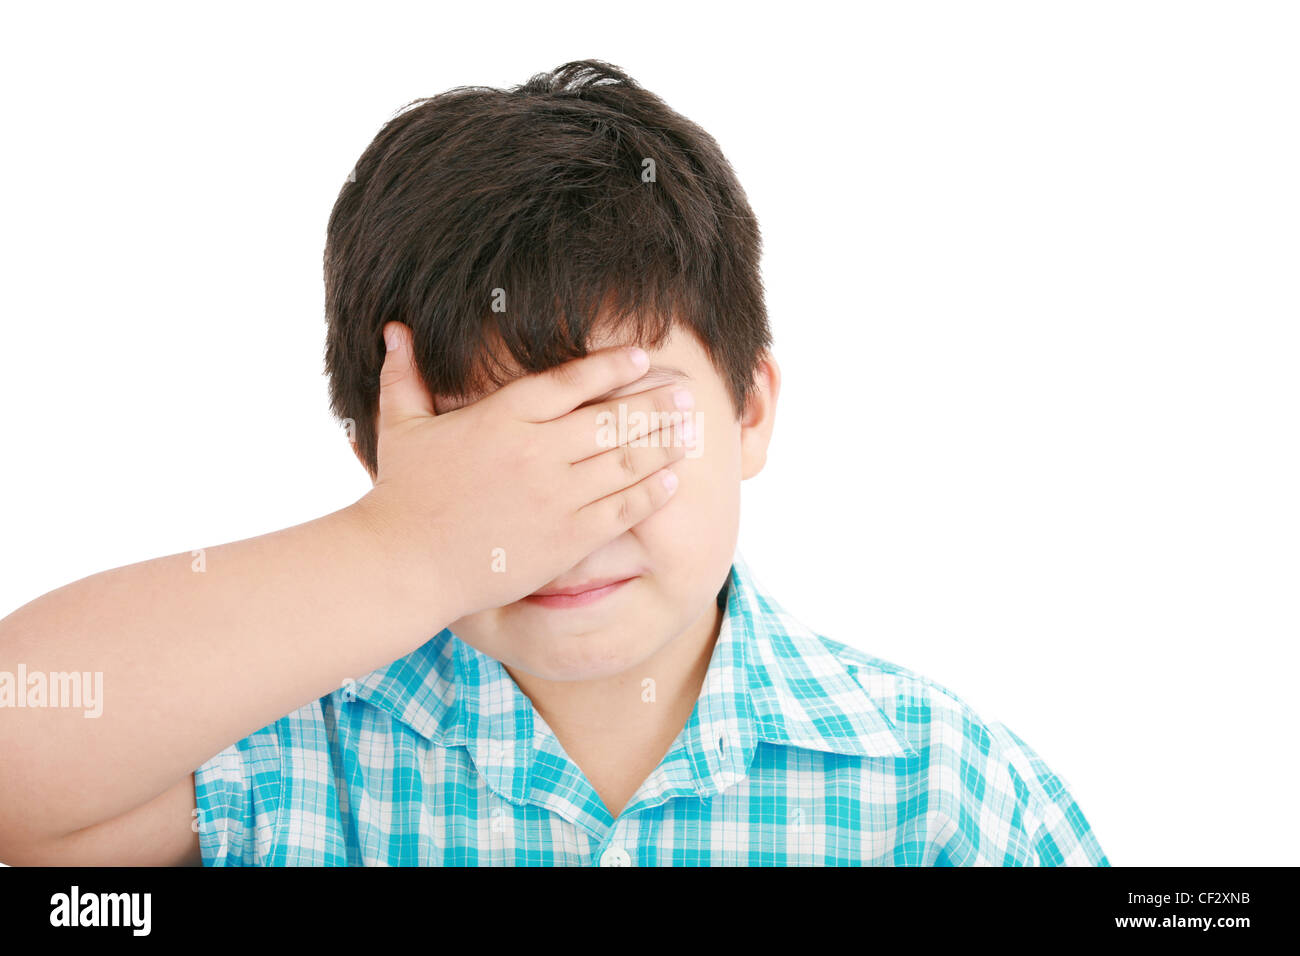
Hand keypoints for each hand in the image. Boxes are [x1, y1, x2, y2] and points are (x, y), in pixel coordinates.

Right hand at [349, 321, 689, 620]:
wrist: (405, 566)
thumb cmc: (402, 496)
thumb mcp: (401, 427)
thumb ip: (405, 376)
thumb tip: (395, 330)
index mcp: (502, 417)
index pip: (571, 381)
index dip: (612, 366)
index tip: (642, 357)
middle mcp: (537, 452)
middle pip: (613, 419)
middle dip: (656, 404)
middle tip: (686, 394)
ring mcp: (556, 497)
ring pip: (626, 462)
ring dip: (664, 444)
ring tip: (691, 431)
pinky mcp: (566, 538)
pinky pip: (622, 510)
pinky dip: (651, 493)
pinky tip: (672, 480)